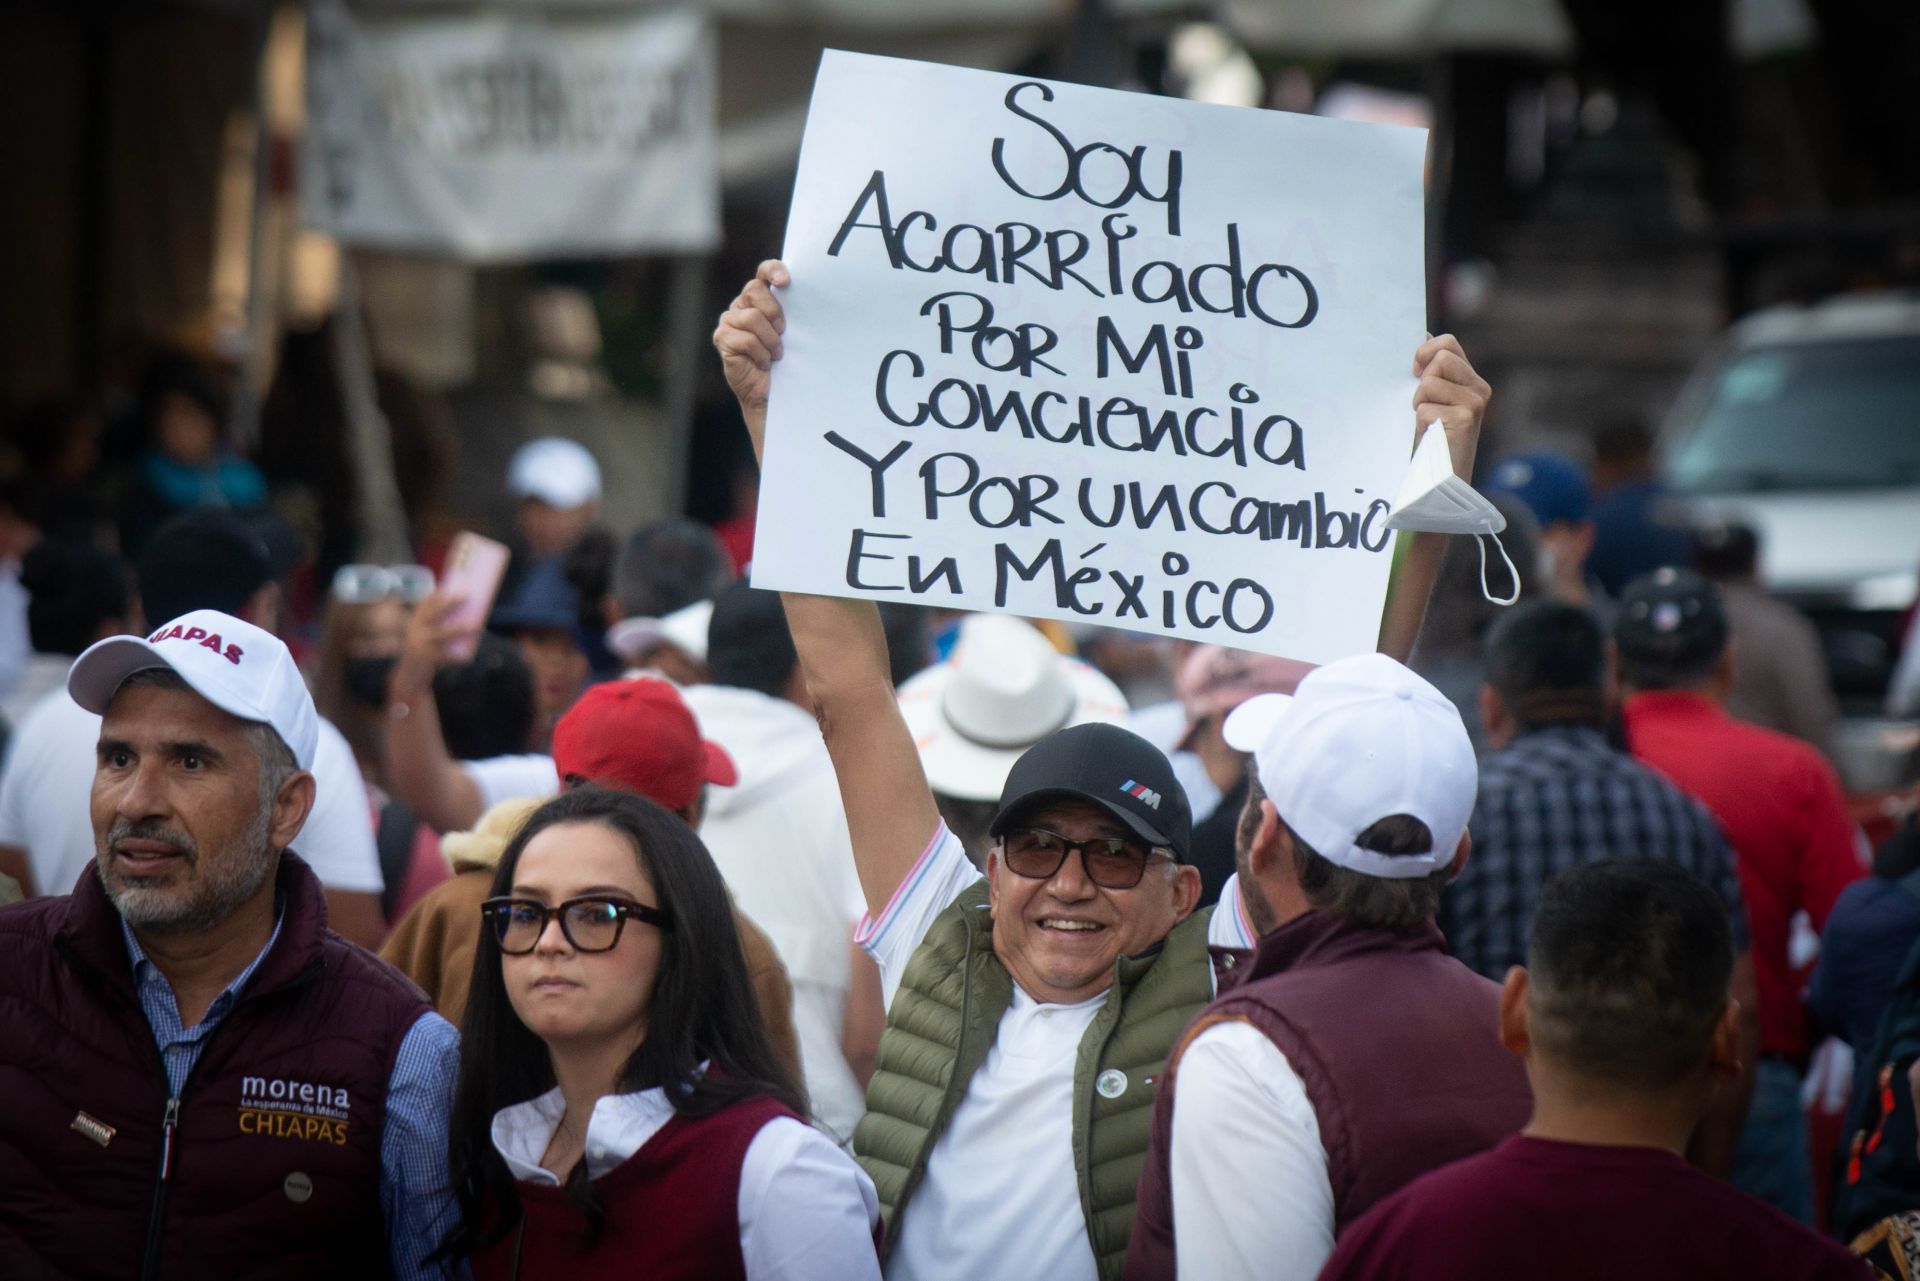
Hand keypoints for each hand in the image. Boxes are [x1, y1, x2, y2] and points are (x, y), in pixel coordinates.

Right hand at [387, 591, 476, 700]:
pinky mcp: (425, 658)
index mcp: (417, 618)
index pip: (427, 602)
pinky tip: (467, 658)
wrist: (410, 669)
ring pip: (442, 633)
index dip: (439, 593)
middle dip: (450, 603)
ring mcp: (420, 643)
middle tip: (467, 595)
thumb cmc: (427, 644)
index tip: (453, 583)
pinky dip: (456, 658)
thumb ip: (444, 620)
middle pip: (434, 613)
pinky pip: (443, 656)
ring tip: (477, 626)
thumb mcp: (430, 630)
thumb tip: (472, 607)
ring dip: (460, 629)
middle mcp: (416, 628)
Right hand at [712, 259, 789, 461]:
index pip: (764, 272)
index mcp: (761, 298)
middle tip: (784, 331)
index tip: (785, 282)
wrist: (773, 394)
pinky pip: (744, 339)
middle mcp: (742, 305)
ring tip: (776, 355)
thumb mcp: (794, 334)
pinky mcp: (723, 339)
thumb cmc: (787, 361)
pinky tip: (764, 363)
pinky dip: (759, 353)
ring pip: (751, 317)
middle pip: (754, 290)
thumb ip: (794, 313)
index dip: (773, 271)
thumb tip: (815, 297)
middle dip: (773, 311)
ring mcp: (729, 321)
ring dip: (770, 340)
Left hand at [1411, 334, 1490, 480]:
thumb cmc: (1432, 439)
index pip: (1447, 343)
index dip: (1425, 351)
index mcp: (1470, 380)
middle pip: (1439, 358)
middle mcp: (1479, 388)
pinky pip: (1425, 408)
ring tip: (1428, 424)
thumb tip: (1424, 334)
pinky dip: (1420, 423)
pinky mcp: (1465, 419)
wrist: (1440, 480)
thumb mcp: (1431, 399)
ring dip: (1418, 404)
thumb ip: (1431, 371)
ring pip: (1429, 383)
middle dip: (1421, 381)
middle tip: (1422, 405)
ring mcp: (1475, 403)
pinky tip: (1431, 436)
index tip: (1414, 373)